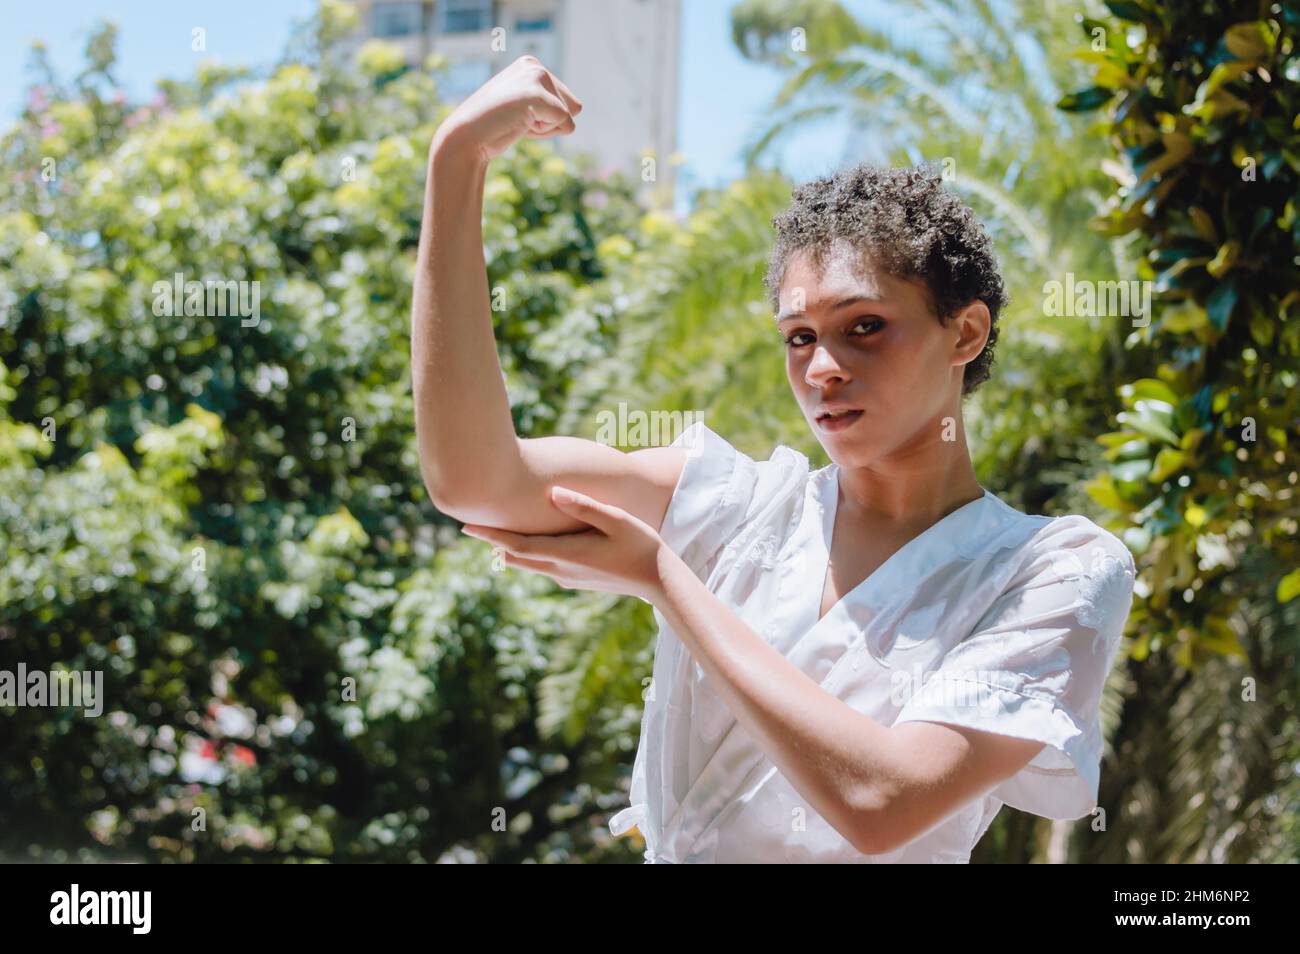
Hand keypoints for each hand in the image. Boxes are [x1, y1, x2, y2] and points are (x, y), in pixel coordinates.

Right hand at [433, 54, 582, 163]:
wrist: (466, 136)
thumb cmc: (492, 126)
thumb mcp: (522, 105)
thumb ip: (546, 100)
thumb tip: (579, 107)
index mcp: (531, 65)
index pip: (566, 100)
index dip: (546, 117)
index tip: (518, 115)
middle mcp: (535, 66)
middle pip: (574, 107)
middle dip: (550, 122)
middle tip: (518, 120)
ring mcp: (537, 78)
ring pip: (570, 116)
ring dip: (547, 128)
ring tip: (516, 121)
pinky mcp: (540, 96)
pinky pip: (566, 125)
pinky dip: (545, 134)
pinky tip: (519, 126)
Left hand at [461, 486, 666, 602]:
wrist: (658, 581)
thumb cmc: (641, 545)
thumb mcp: (617, 519)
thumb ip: (584, 506)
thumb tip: (552, 493)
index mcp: (566, 554)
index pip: (517, 545)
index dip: (490, 535)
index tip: (466, 525)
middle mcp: (560, 570)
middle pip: (515, 556)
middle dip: (493, 540)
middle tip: (468, 524)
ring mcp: (566, 578)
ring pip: (528, 562)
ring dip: (508, 547)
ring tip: (489, 532)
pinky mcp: (575, 579)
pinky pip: (543, 564)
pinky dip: (528, 553)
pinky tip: (525, 542)